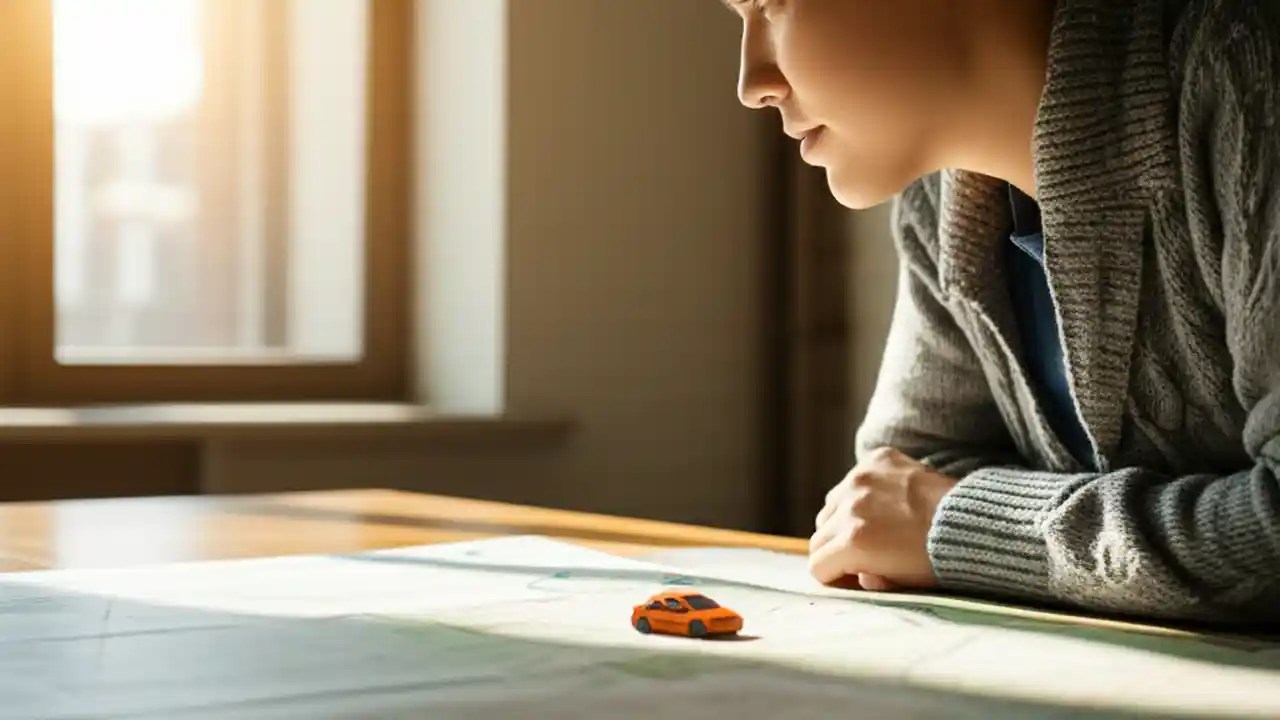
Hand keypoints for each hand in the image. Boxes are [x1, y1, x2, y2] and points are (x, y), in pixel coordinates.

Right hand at [809, 448, 957, 590]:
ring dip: (845, 517)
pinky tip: (887, 501)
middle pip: (820, 534)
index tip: (851, 577)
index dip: (834, 576)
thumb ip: (867, 580)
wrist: (973, 521)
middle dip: (836, 549)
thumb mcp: (898, 583)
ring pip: (832, 504)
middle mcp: (850, 506)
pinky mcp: (877, 459)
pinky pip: (854, 479)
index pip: (817, 564)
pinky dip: (863, 491)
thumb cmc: (939, 559)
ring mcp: (862, 478)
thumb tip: (856, 574)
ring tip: (875, 525)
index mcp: (853, 541)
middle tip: (863, 554)